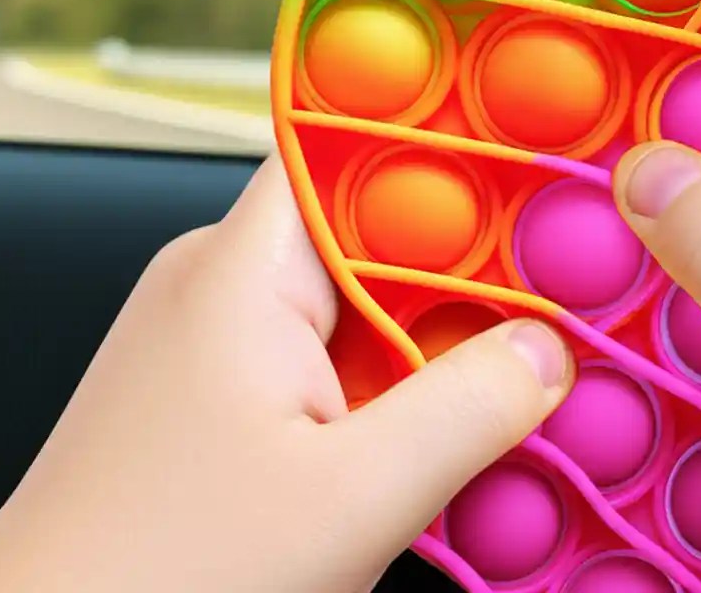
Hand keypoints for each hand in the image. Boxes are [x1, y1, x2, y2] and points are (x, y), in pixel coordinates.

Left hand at [0, 158, 575, 592]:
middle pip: (377, 233)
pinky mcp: (232, 396)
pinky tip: (440, 435)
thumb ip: (466, 412)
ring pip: (365, 307)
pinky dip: (398, 388)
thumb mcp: (349, 502)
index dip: (455, 155)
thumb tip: (545, 352)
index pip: (357, 150)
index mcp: (241, 275)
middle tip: (550, 312)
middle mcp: (226, 289)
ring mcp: (226, 343)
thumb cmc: (150, 579)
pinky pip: (338, 361)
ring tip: (508, 384)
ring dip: (439, 342)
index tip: (540, 185)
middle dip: (469, 273)